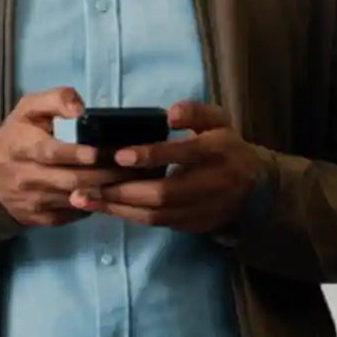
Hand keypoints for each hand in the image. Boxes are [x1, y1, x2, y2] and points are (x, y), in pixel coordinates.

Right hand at [0, 87, 134, 226]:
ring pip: (75, 199)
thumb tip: (80, 110)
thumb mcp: (30, 108)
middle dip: (102, 173)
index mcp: (20, 145)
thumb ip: (56, 99)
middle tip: (130, 165)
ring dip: (105, 189)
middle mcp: (24, 177)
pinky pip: (74, 214)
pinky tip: (114, 193)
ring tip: (130, 178)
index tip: (98, 152)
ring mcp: (33, 201)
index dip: (75, 153)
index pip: (49, 152)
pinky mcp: (42, 219)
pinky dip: (95, 204)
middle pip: (69, 179)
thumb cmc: (20, 135)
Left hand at [71, 101, 262, 234]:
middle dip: (122, 190)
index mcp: (217, 151)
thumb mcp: (219, 121)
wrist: (253, 190)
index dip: (152, 156)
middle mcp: (210, 183)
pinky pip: (156, 224)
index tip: (119, 155)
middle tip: (86, 184)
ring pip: (155, 213)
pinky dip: (127, 216)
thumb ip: (196, 112)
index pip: (183, 154)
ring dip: (117, 208)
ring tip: (83, 198)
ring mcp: (200, 208)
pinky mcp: (191, 225)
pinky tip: (104, 207)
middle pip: (163, 192)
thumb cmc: (226, 148)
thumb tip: (170, 113)